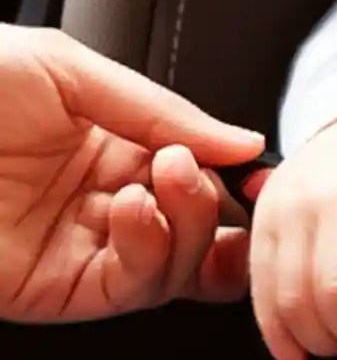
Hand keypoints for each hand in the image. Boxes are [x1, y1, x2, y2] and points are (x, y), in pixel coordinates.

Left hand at [0, 25, 263, 321]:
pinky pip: (128, 287)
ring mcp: (81, 250)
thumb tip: (243, 142)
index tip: (261, 168)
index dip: (237, 182)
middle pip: (200, 235)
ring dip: (190, 227)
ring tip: (169, 180)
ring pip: (176, 269)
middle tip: (212, 173)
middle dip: (220, 209)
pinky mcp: (53, 289)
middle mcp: (105, 205)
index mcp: (114, 151)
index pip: (199, 182)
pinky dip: (149, 252)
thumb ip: (162, 111)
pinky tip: (134, 208)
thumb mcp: (69, 70)